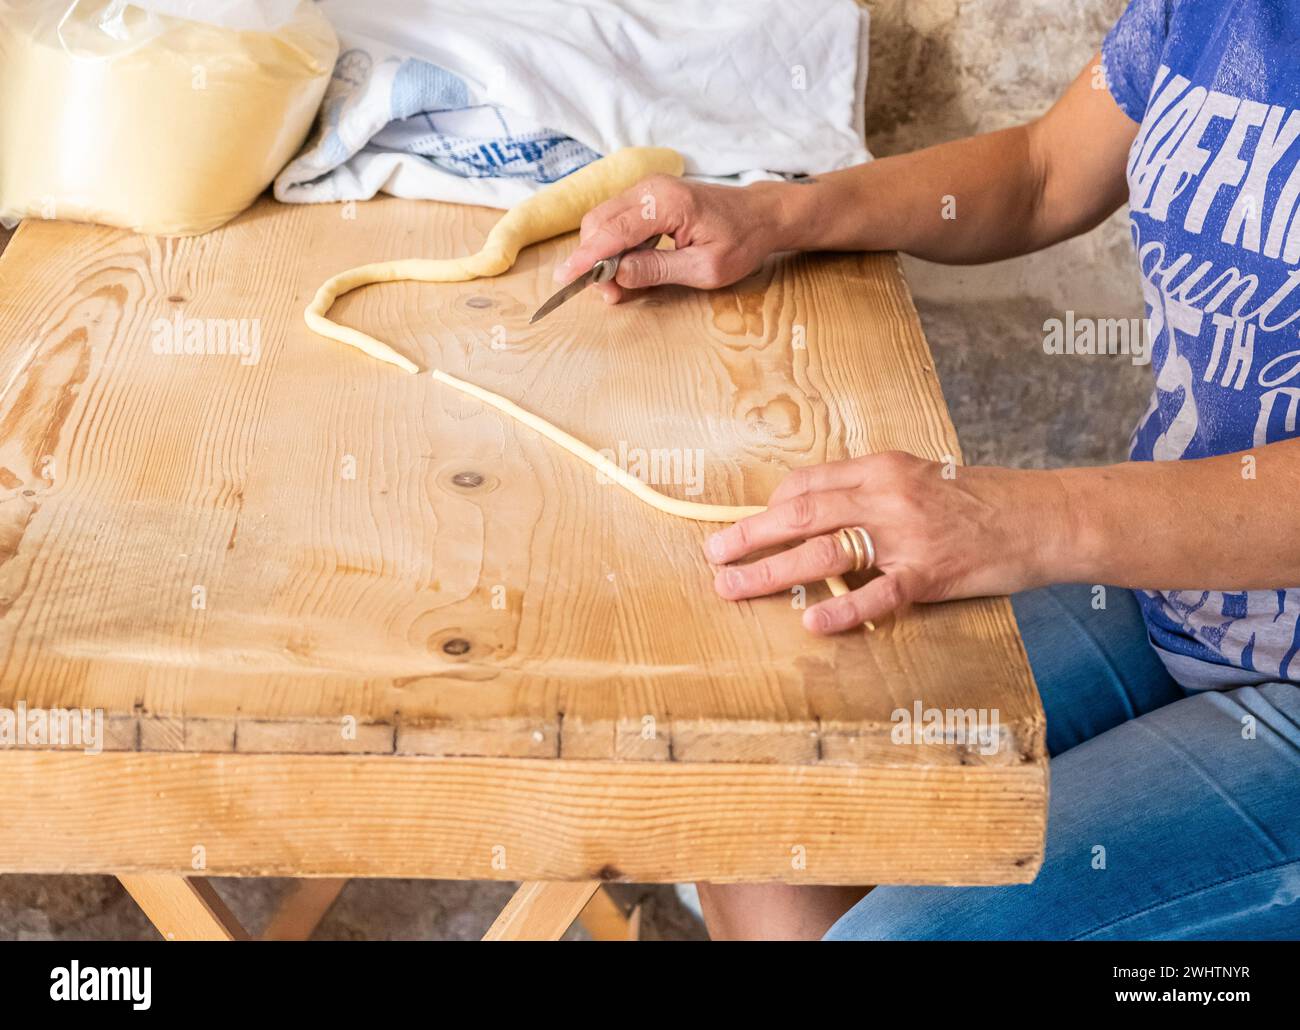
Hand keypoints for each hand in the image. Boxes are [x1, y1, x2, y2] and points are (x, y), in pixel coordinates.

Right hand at [555, 176, 790, 302]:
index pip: (613, 231)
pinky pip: (616, 219)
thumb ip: (659, 270)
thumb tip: (618, 274)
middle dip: (593, 260)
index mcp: (667, 203)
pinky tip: (627, 267)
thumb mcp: (705, 268)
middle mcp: (651, 188)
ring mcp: (648, 188)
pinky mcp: (648, 196)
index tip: (566, 278)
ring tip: (618, 286)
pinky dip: (613, 245)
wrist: (760, 214)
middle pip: (599, 222)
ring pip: (603, 221)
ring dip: (601, 254)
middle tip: (609, 294)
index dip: (586, 257)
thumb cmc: (741, 241)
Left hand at [701, 452, 1066, 634]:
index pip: (808, 483)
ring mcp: (907, 535)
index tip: (750, 527)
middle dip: (750, 535)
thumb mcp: (920, 479)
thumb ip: (872, 493)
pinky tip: (811, 622)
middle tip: (713, 556)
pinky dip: (842, 608)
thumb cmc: (980, 500)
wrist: (1042, 516)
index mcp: (881, 468)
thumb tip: (821, 513)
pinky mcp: (930, 573)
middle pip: (801, 513)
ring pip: (824, 551)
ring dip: (771, 570)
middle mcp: (887, 495)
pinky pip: (878, 594)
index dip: (770, 507)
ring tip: (733, 587)